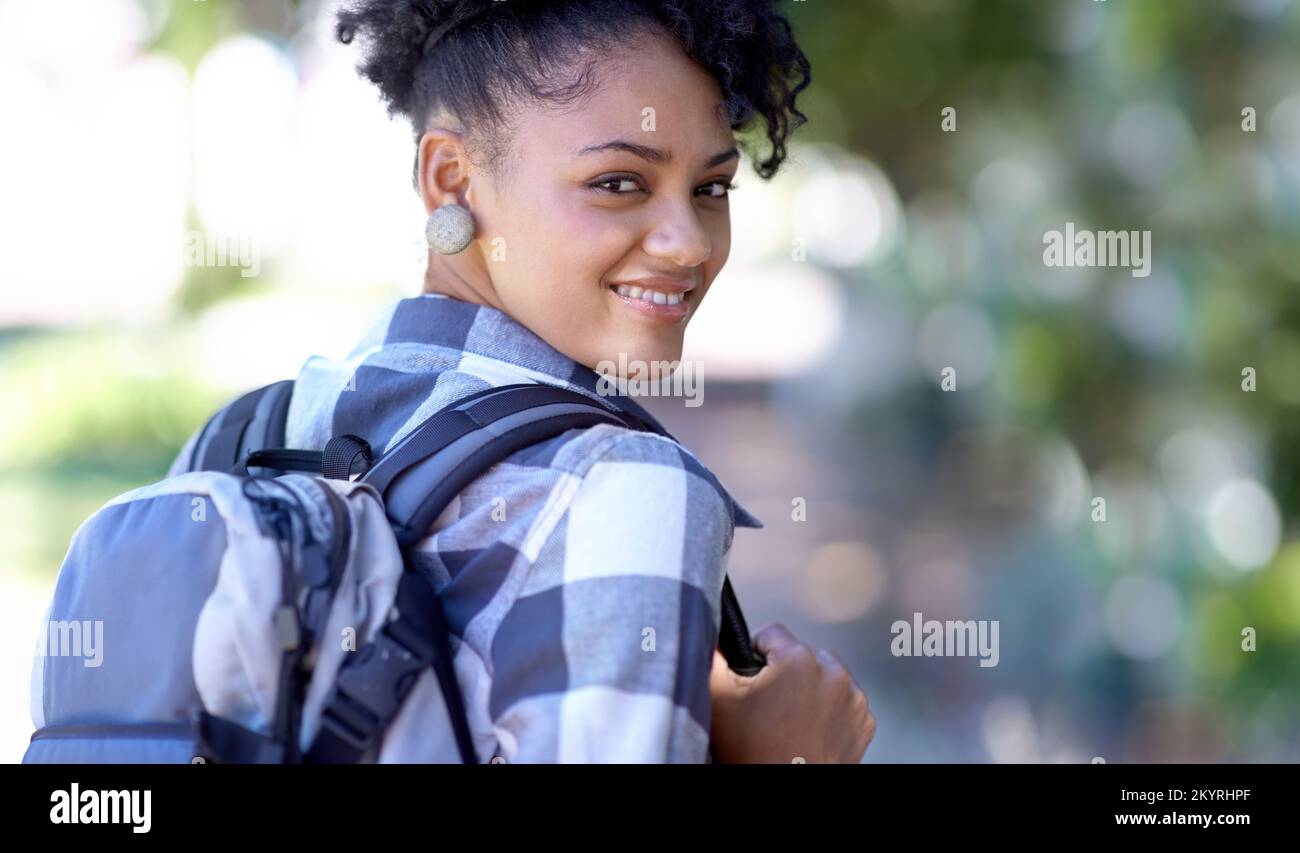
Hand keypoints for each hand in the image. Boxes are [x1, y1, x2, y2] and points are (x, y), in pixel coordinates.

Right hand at [708, 622, 875, 762]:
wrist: (784, 790)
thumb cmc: (750, 750)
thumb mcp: (719, 699)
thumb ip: (713, 657)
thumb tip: (714, 636)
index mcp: (799, 660)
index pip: (772, 634)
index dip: (755, 654)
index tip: (751, 680)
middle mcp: (834, 673)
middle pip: (802, 654)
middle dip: (787, 672)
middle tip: (771, 704)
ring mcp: (854, 700)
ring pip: (826, 677)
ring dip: (811, 689)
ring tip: (791, 719)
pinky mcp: (865, 723)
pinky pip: (844, 702)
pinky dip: (830, 711)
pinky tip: (811, 730)